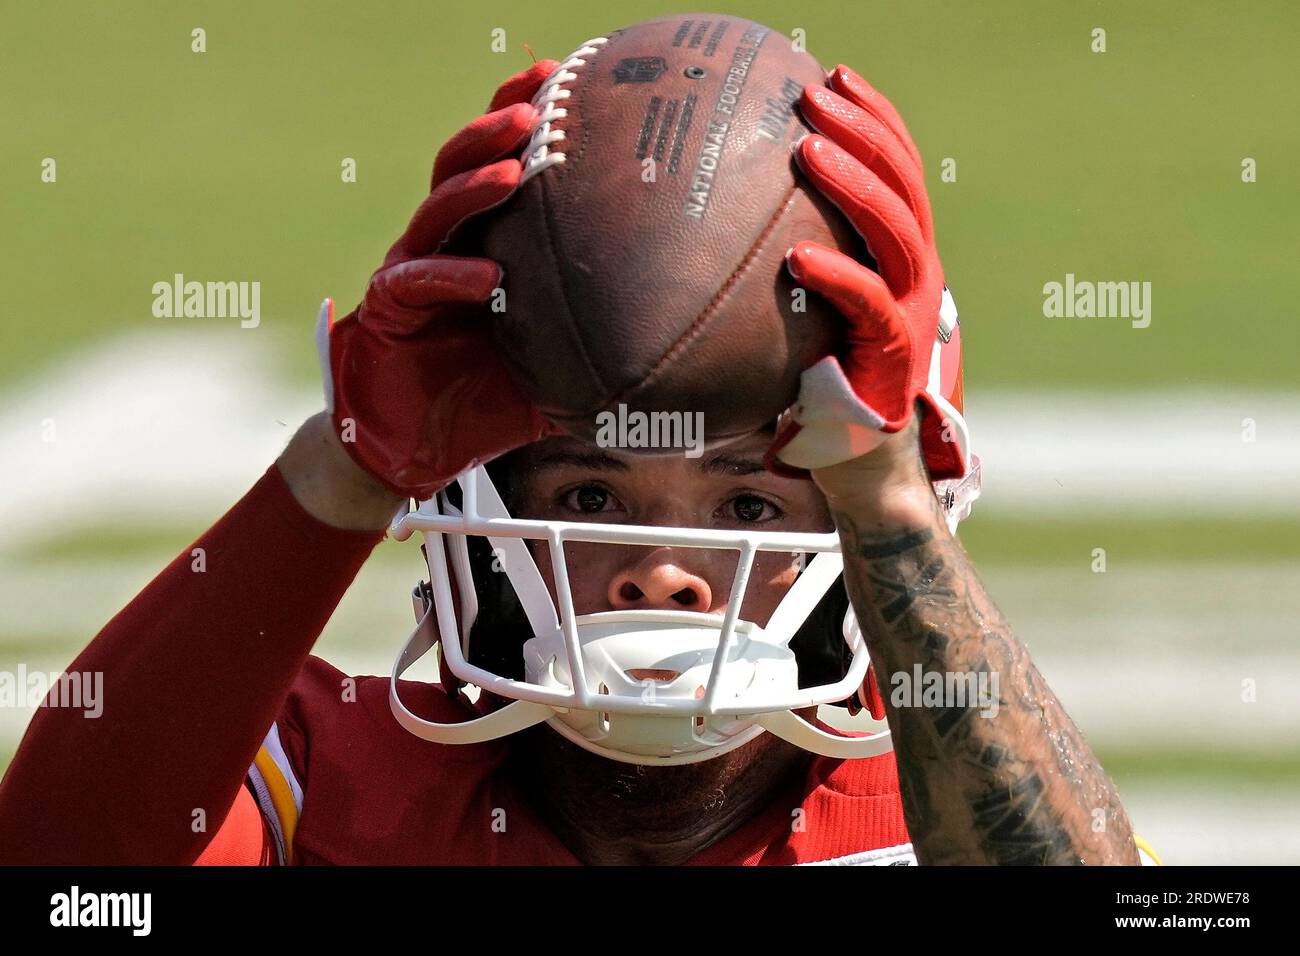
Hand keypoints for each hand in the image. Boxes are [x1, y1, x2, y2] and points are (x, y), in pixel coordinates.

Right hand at [321, 60, 560, 499]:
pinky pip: (420, 281)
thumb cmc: (482, 401)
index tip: (566, 84)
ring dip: (475, 184)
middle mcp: (446, 246)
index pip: (502, 170)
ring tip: (515, 166)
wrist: (414, 446)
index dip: (525, 125)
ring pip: (438, 209)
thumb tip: (682, 362)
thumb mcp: (556, 371)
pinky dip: (453, 276)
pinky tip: (488, 275)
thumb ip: (603, 352)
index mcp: (482, 245)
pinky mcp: (391, 309)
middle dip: (497, 126)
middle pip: (464, 165)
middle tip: (538, 101)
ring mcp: (414, 270)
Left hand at [766, 65, 968, 496]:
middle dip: (862, 129)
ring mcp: (913, 312)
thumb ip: (782, 264)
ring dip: (856, 182)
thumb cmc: (816, 385)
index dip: (872, 117)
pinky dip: (839, 276)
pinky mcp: (899, 357)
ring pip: (899, 230)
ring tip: (809, 147)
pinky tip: (799, 256)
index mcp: (898, 255)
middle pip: (903, 184)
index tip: (831, 75)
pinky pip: (871, 305)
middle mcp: (916, 274)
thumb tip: (701, 223)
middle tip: (814, 92)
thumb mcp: (800, 312)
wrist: (855, 463)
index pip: (897, 169)